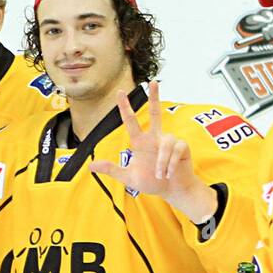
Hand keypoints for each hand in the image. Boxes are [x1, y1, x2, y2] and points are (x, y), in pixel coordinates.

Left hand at [89, 82, 217, 222]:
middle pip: (155, 113)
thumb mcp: (128, 177)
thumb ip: (111, 170)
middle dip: (155, 97)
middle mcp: (155, 138)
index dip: (125, 107)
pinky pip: (175, 151)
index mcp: (140, 142)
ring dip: (161, 163)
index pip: (131, 121)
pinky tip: (169, 173)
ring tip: (160, 175)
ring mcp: (169, 142)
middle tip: (153, 82)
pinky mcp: (182, 147)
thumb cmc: (152, 182)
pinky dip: (170, 164)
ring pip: (165, 144)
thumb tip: (91, 166)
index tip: (119, 93)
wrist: (172, 190)